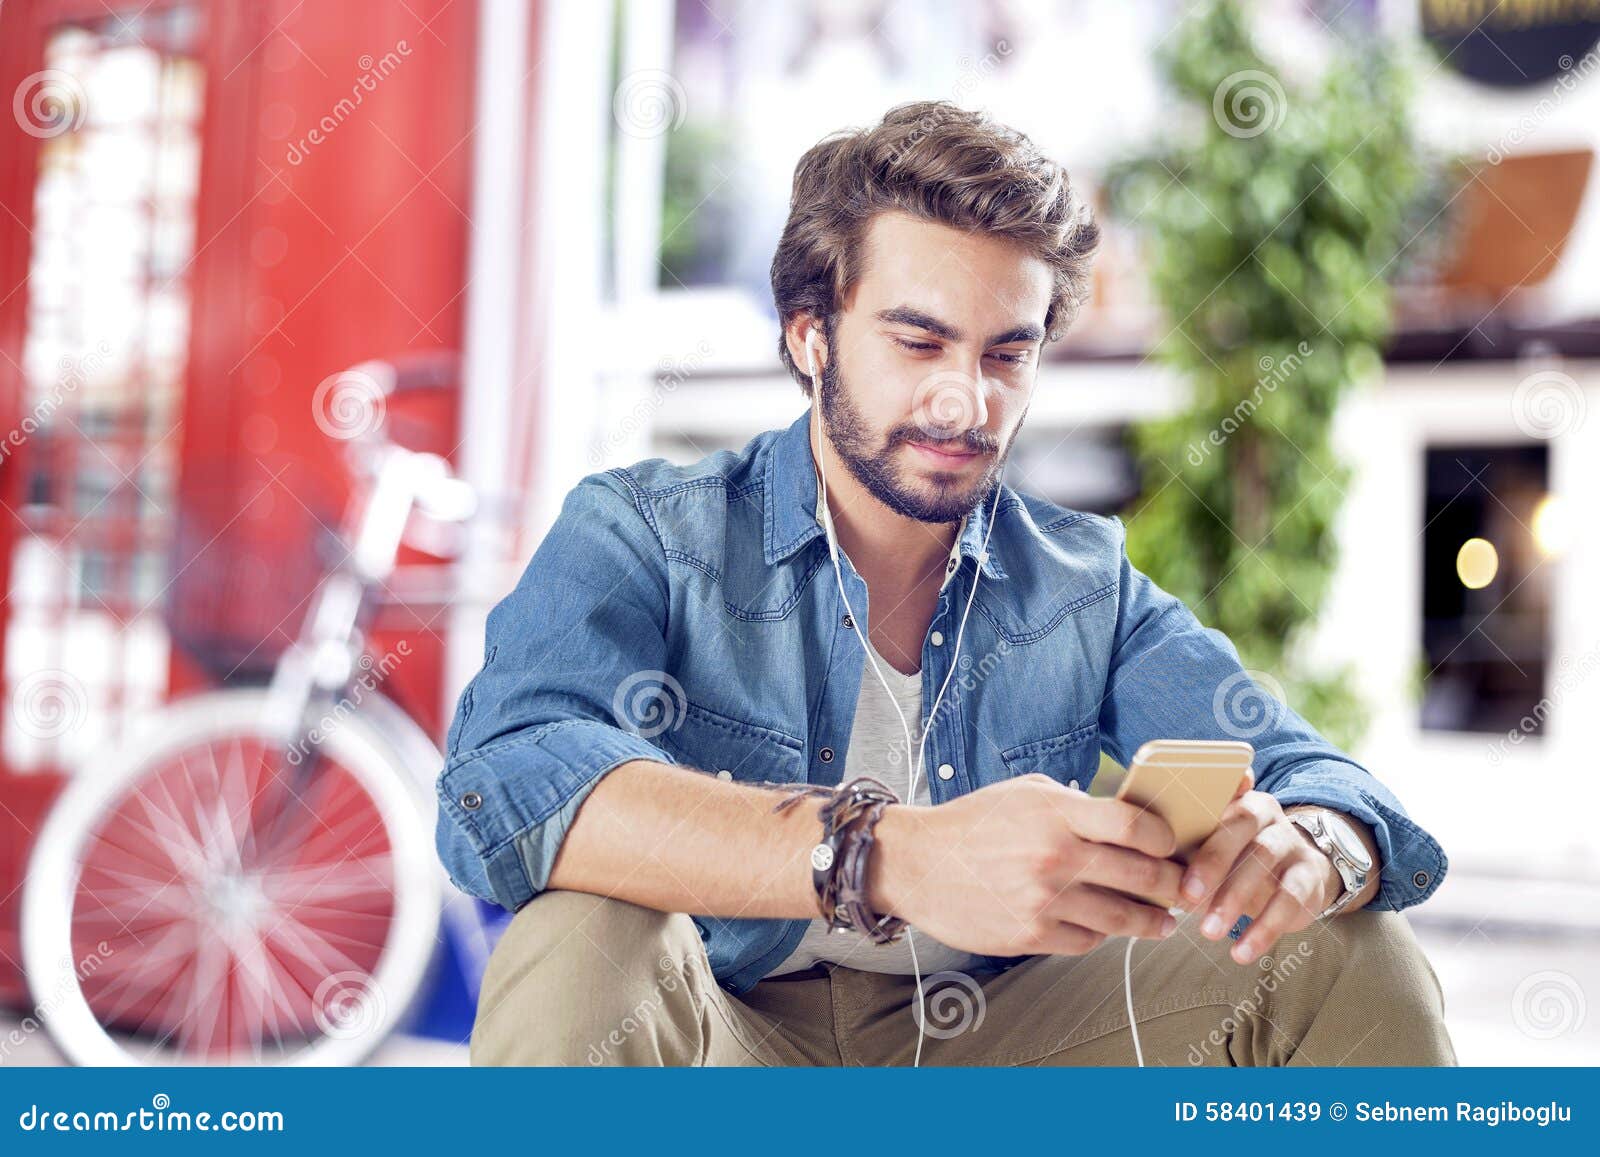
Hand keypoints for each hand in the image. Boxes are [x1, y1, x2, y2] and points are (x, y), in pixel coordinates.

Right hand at [868, 774, 1185, 957]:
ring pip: (1122, 918)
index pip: (1136, 826)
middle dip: (1174, 886)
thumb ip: (1077, 803)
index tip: (1173, 847)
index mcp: (1056, 813)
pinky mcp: (1031, 935)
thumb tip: (1131, 820)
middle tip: (1185, 889)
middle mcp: (1054, 856)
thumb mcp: (1026, 793)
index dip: (1167, 840)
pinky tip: (1107, 928)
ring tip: (1164, 922)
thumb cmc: (974, 822)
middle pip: (1142, 876)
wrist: (917, 864)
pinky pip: (1088, 941)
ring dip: (1152, 922)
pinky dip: (1103, 935)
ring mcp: (1044, 900)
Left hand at [1178, 789, 1343, 965]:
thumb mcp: (1212, 852)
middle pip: (1240, 828)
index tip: (1175, 832)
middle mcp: (1266, 814)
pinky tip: (1242, 952)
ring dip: (1234, 899)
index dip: (1198, 811)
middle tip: (1188, 897)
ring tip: (1209, 932)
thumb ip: (1187, 853)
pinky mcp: (1309, 874)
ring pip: (1263, 861)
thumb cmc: (1236, 863)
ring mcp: (1291, 842)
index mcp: (1234, 800)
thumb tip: (1152, 878)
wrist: (1297, 878)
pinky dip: (1264, 928)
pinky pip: (1290, 899)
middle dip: (1212, 863)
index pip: (1216, 799)